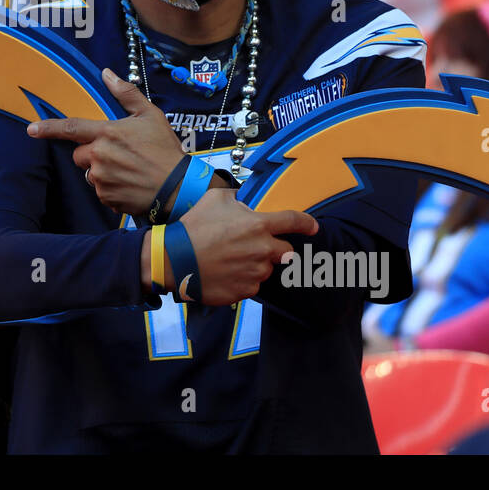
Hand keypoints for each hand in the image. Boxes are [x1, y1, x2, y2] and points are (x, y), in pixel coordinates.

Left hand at [27, 68, 184, 215]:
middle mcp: (99, 156)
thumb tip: (107, 74)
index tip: (31, 129)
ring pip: (90, 174)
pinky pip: (100, 191)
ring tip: (128, 170)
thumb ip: (126, 94)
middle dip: (92, 155)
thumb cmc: (165, 150)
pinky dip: (111, 189)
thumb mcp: (150, 115)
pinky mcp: (106, 198)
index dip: (48, 128)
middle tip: (119, 155)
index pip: (71, 128)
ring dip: (102, 172)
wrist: (178, 187)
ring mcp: (101, 179)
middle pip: (80, 155)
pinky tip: (129, 184)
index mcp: (107, 133)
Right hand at [140, 188, 317, 305]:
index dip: (307, 224)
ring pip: (267, 269)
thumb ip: (237, 198)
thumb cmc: (194, 227)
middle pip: (286, 252)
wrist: (175, 260)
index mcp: (259, 226)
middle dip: (276, 249)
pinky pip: (252, 285)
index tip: (313, 227)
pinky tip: (226, 272)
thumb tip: (244, 202)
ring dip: (256, 265)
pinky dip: (243, 280)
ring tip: (232, 260)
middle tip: (254, 247)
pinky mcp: (245, 291)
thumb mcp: (215, 199)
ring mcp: (255, 273)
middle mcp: (263, 250)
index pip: (294, 222)